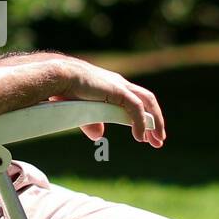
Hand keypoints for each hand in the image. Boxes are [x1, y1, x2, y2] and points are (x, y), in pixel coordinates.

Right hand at [51, 57, 165, 147]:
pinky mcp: (118, 91)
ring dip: (155, 122)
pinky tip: (140, 138)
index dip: (145, 117)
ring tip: (156, 140)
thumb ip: (91, 121)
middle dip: (156, 121)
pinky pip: (136, 108)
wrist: (59, 77)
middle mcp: (120, 84)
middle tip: (159, 141)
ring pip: (147, 103)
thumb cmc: (64, 90)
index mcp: (112, 86)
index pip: (137, 100)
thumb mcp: (81, 110)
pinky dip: (141, 123)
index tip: (148, 135)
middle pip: (147, 101)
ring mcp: (120, 87)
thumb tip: (98, 136)